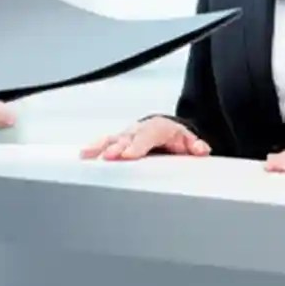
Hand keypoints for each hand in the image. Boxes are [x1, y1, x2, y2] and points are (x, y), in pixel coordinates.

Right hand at [80, 116, 209, 160]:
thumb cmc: (173, 136)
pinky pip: (104, 145)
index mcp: (157, 128)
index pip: (146, 136)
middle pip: (126, 138)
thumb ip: (195, 145)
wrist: (163, 130)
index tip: (128, 155)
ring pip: (111, 139)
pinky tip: (83, 156)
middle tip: (109, 157)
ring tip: (86, 154)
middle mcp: (138, 131)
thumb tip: (201, 149)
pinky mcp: (117, 144)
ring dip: (99, 147)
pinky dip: (93, 149)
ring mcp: (126, 136)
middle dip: (117, 148)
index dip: (137, 146)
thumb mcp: (188, 140)